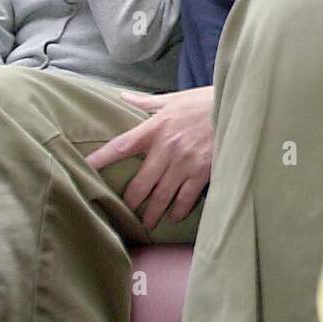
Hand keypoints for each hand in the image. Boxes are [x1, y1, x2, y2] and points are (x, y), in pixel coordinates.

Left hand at [86, 86, 214, 229]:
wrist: (238, 107)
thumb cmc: (205, 101)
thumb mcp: (174, 99)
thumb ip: (146, 102)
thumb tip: (122, 97)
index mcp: (156, 128)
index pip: (121, 146)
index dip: (101, 158)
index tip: (85, 168)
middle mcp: (166, 149)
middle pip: (140, 183)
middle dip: (131, 201)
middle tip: (124, 212)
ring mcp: (185, 163)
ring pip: (161, 196)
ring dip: (153, 213)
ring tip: (147, 224)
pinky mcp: (203, 173)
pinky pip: (186, 198)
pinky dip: (179, 210)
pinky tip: (175, 217)